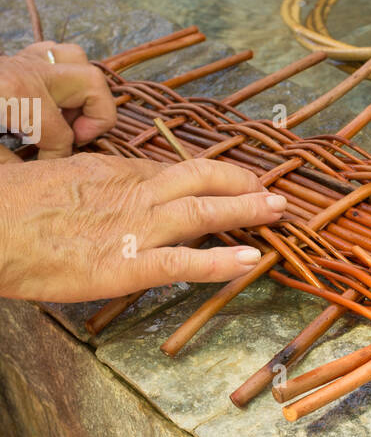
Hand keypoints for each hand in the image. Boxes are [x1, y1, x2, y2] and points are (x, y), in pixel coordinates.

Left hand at [0, 41, 115, 159]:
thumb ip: (9, 162)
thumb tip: (35, 173)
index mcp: (17, 92)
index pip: (60, 135)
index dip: (59, 158)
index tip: (47, 167)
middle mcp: (29, 70)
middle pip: (90, 83)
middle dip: (94, 117)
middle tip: (75, 138)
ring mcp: (26, 58)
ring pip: (78, 59)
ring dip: (83, 90)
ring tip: (67, 117)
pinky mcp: (20, 56)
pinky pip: (56, 54)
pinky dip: (63, 76)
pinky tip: (52, 99)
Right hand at [0, 152, 287, 301]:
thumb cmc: (9, 207)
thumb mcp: (56, 182)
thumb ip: (89, 187)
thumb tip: (102, 198)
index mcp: (113, 173)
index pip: (174, 170)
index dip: (210, 175)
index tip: (234, 179)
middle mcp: (132, 194)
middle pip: (200, 179)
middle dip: (242, 184)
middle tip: (273, 190)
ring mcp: (133, 228)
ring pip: (203, 211)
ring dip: (246, 210)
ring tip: (277, 212)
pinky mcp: (125, 265)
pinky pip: (184, 261)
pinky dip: (221, 261)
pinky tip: (250, 260)